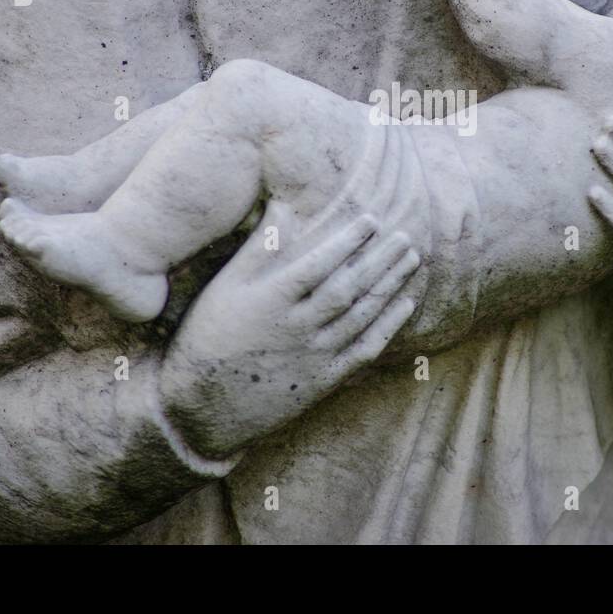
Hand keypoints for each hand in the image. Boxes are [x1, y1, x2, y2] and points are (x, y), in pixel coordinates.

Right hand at [158, 201, 419, 458]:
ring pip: (362, 315)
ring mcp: (313, 356)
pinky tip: (404, 304)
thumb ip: (259, 248)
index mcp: (271, 301)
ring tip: (411, 259)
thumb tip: (283, 205)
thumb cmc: (208, 337)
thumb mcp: (225, 288)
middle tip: (405, 236)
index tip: (372, 219)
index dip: (348, 240)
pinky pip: (363, 350)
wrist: (202, 408)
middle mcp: (297, 327)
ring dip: (390, 285)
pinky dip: (387, 326)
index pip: (319, 264)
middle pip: (349, 287)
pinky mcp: (323, 380)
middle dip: (380, 259)